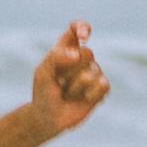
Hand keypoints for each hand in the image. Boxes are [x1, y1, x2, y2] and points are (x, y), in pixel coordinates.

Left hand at [31, 21, 108, 135]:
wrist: (48, 119)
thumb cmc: (44, 93)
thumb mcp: (42, 73)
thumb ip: (55, 57)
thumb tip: (76, 53)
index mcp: (66, 47)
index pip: (77, 28)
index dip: (82, 28)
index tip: (83, 37)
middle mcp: (82, 57)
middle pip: (87, 53)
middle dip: (70, 72)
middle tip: (59, 83)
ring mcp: (94, 72)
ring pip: (92, 73)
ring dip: (75, 87)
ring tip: (67, 94)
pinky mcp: (102, 88)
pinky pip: (103, 85)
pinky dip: (90, 94)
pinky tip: (82, 99)